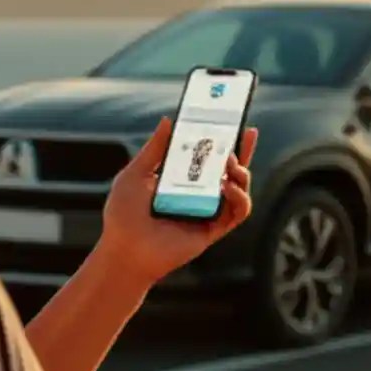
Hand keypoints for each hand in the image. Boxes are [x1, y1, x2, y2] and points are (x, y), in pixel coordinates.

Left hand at [97, 117, 258, 287]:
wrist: (124, 250)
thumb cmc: (124, 215)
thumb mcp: (136, 173)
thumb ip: (155, 149)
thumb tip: (169, 120)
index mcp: (182, 179)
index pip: (208, 155)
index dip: (224, 139)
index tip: (234, 120)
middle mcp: (199, 195)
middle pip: (231, 170)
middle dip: (244, 151)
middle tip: (246, 133)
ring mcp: (209, 212)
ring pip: (240, 189)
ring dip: (242, 173)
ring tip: (230, 163)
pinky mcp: (214, 229)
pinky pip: (238, 212)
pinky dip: (239, 197)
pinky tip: (228, 186)